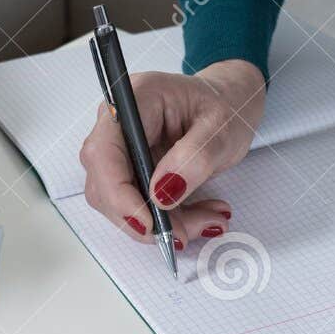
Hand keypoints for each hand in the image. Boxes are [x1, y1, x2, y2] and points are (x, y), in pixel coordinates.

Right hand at [78, 59, 264, 247]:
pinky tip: (199, 216)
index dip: (118, 193)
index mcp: (137, 99)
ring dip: (161, 224)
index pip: (105, 152)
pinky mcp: (129, 173)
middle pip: (104, 184)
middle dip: (144, 217)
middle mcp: (118, 125)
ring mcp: (120, 150)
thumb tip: (161, 194)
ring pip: (119, 203)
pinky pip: (137, 208)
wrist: (230, 108)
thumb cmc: (226, 107)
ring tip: (206, 220)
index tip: (148, 222)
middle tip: (186, 233)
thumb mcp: (222, 129)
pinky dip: (168, 221)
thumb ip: (195, 157)